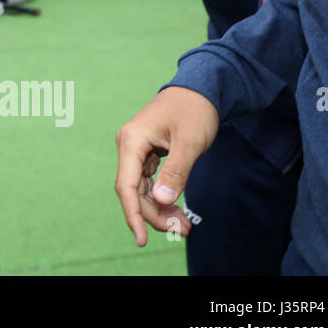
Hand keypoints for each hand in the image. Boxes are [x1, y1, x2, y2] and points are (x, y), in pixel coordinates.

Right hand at [114, 86, 219, 245]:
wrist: (201, 89)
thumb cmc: (194, 111)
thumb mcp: (189, 142)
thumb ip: (176, 172)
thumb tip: (162, 201)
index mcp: (132, 142)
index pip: (126, 186)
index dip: (133, 214)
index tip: (142, 239)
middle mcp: (129, 147)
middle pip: (134, 191)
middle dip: (155, 215)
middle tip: (183, 231)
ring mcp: (138, 150)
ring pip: (143, 189)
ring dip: (161, 210)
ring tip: (185, 226)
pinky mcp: (148, 153)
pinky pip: (151, 182)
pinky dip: (164, 198)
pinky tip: (177, 211)